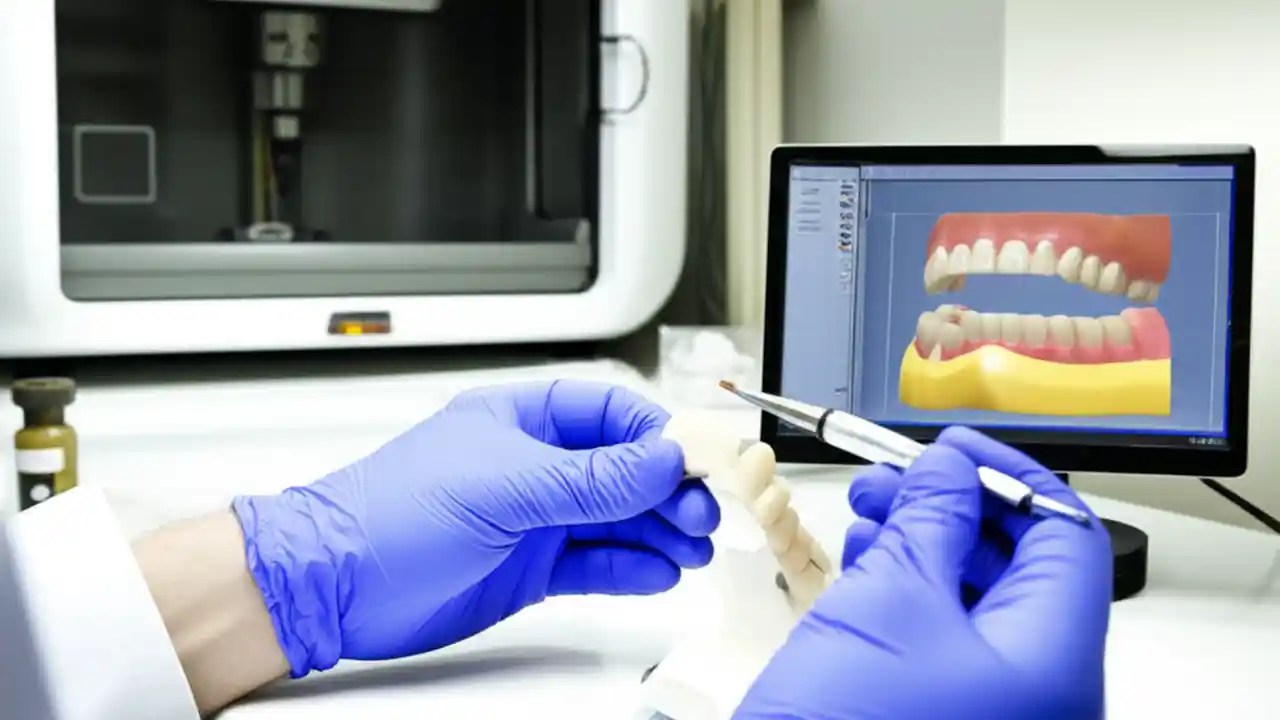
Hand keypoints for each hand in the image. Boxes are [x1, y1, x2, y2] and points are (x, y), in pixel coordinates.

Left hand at [232, 381, 718, 677]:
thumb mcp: (503, 486)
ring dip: (659, 531)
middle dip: (668, 489)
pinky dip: (631, 568)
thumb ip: (588, 479)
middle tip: (701, 513)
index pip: (610, 413)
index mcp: (522, 420)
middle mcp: (533, 466)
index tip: (695, 460)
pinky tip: (659, 572)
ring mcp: (534, 519)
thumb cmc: (391, 514)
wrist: (336, 586)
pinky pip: (596, 563)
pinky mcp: (530, 568)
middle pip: (623, 469)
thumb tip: (660, 461)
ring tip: (693, 547)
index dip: (657, 435)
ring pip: (617, 519)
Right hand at [735, 426, 1111, 718]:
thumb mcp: (889, 600)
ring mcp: (994, 707)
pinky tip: (863, 569)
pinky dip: (907, 591)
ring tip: (867, 519)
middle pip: (1020, 566)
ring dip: (922, 544)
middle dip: (951, 509)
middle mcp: (1038, 689)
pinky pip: (946, 637)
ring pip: (976, 599)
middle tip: (895, 481)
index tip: (953, 451)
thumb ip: (930, 520)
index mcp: (1052, 661)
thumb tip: (949, 472)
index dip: (1007, 478)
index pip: (1065, 536)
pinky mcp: (947, 714)